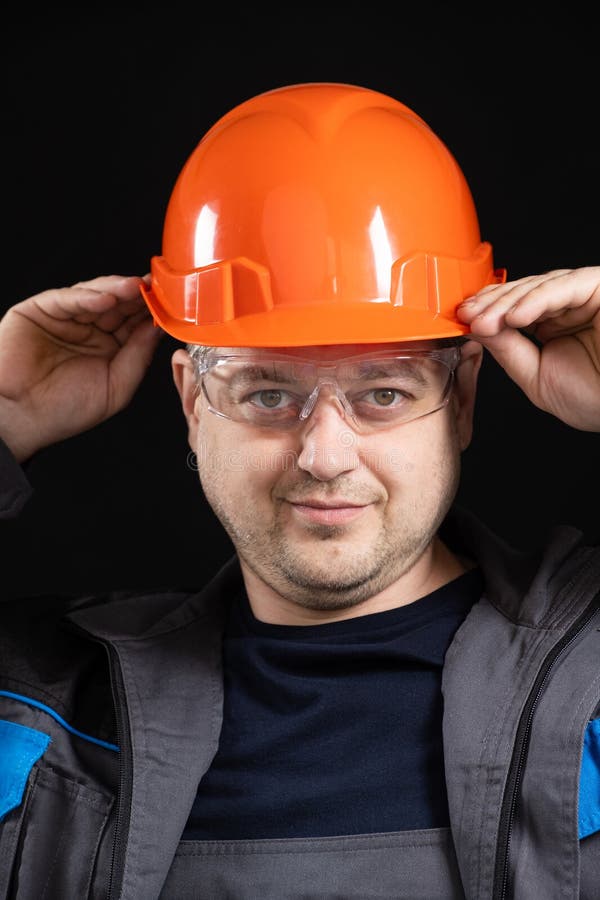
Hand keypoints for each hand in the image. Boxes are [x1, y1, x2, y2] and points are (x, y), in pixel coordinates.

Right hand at [0, 274, 162, 460]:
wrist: (22, 418)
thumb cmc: (64, 411)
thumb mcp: (116, 386)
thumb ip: (138, 356)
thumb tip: (158, 328)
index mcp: (109, 348)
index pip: (135, 322)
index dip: (152, 312)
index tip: (172, 304)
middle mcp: (89, 329)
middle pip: (119, 304)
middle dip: (138, 296)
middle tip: (157, 287)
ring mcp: (65, 318)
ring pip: (96, 295)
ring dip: (117, 290)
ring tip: (136, 288)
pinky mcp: (39, 310)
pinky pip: (67, 298)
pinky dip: (87, 296)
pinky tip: (107, 298)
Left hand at [456, 266, 599, 430]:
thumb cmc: (594, 398)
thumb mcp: (536, 376)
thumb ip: (508, 351)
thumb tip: (476, 327)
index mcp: (552, 324)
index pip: (512, 308)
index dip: (486, 312)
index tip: (461, 321)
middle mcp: (567, 306)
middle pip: (520, 294)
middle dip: (490, 306)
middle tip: (467, 317)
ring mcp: (582, 294)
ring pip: (536, 287)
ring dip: (506, 304)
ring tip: (484, 322)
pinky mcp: (598, 286)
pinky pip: (563, 286)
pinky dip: (536, 300)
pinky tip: (514, 317)